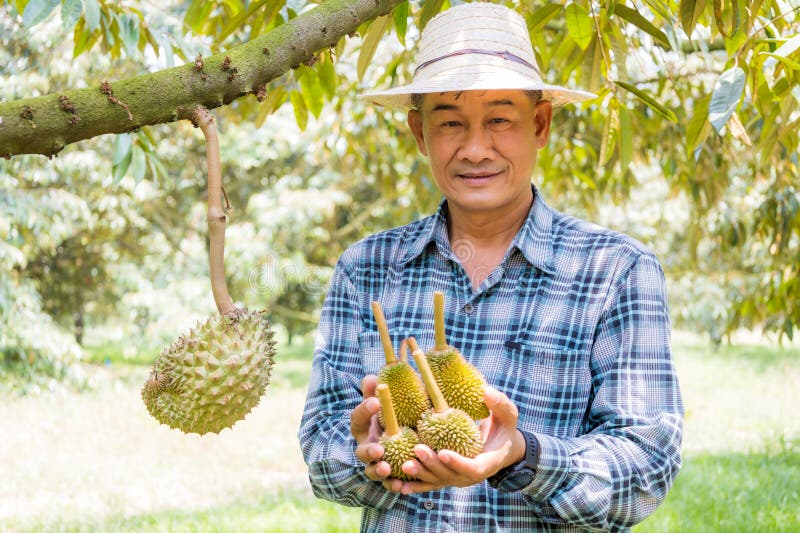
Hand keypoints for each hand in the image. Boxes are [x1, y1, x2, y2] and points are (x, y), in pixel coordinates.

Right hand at [350, 374, 391, 481]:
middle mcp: (367, 447)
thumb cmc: (389, 417)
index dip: (364, 410)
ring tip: (386, 468)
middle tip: (379, 449)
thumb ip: (376, 392)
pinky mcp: (389, 477)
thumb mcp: (382, 404)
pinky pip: (388, 485)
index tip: (375, 401)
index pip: (358, 419)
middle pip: (362, 451)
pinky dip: (393, 486)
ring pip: (372, 471)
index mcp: (364, 428)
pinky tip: (401, 486)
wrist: (400, 441)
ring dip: (378, 471)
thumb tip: (372, 377)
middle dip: (369, 451)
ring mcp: (376, 464)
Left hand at [387, 386, 525, 493]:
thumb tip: (487, 392)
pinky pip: (430, 484)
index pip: (473, 469)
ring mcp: (457, 478)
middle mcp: (470, 475)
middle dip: (433, 465)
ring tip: (404, 465)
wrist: (499, 447)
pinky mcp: (446, 477)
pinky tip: (398, 485)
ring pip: (437, 481)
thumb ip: (500, 405)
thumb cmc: (504, 429)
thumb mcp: (508, 416)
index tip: (444, 452)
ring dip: (420, 474)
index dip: (458, 463)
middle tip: (418, 449)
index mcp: (487, 463)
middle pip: (450, 476)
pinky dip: (415, 485)